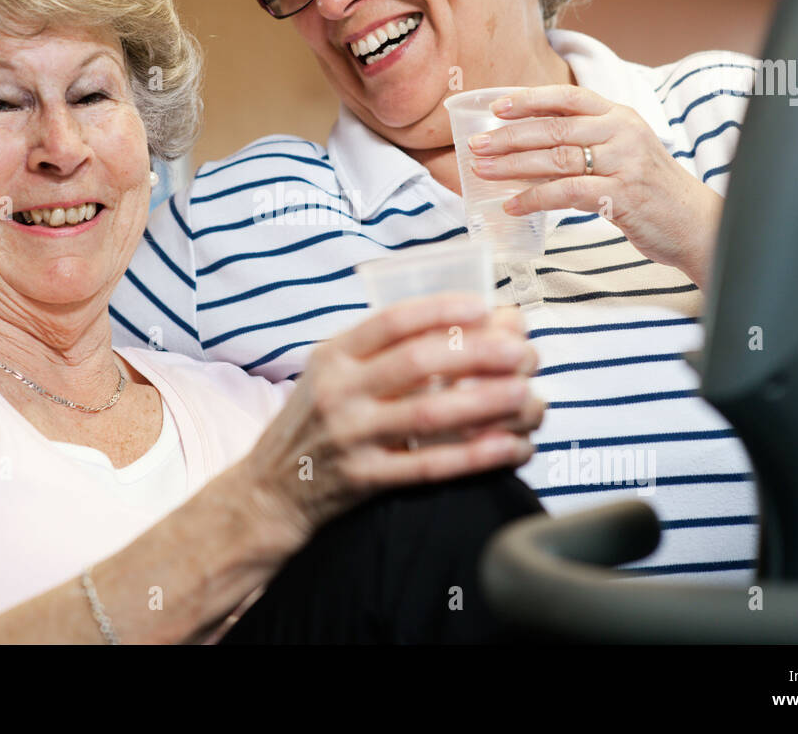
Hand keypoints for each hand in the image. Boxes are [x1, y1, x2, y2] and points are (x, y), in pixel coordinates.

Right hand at [241, 294, 544, 542]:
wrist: (269, 490)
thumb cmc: (315, 421)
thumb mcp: (330, 372)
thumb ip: (380, 350)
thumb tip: (465, 326)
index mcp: (334, 355)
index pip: (392, 321)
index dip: (443, 310)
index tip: (487, 308)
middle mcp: (339, 391)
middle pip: (418, 362)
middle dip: (479, 353)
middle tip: (524, 353)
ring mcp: (350, 436)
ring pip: (429, 414)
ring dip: (486, 403)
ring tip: (528, 396)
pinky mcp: (364, 479)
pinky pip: (429, 466)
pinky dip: (475, 456)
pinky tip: (511, 448)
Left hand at [466, 86, 723, 288]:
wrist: (696, 223)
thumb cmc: (652, 190)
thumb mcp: (625, 153)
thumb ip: (588, 142)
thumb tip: (530, 146)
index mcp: (621, 116)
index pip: (569, 96)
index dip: (530, 99)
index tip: (496, 107)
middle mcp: (623, 132)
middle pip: (554, 127)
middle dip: (509, 136)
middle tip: (476, 145)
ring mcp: (623, 163)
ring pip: (556, 157)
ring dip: (512, 165)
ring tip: (482, 171)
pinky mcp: (620, 195)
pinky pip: (565, 192)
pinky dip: (533, 198)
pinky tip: (511, 205)